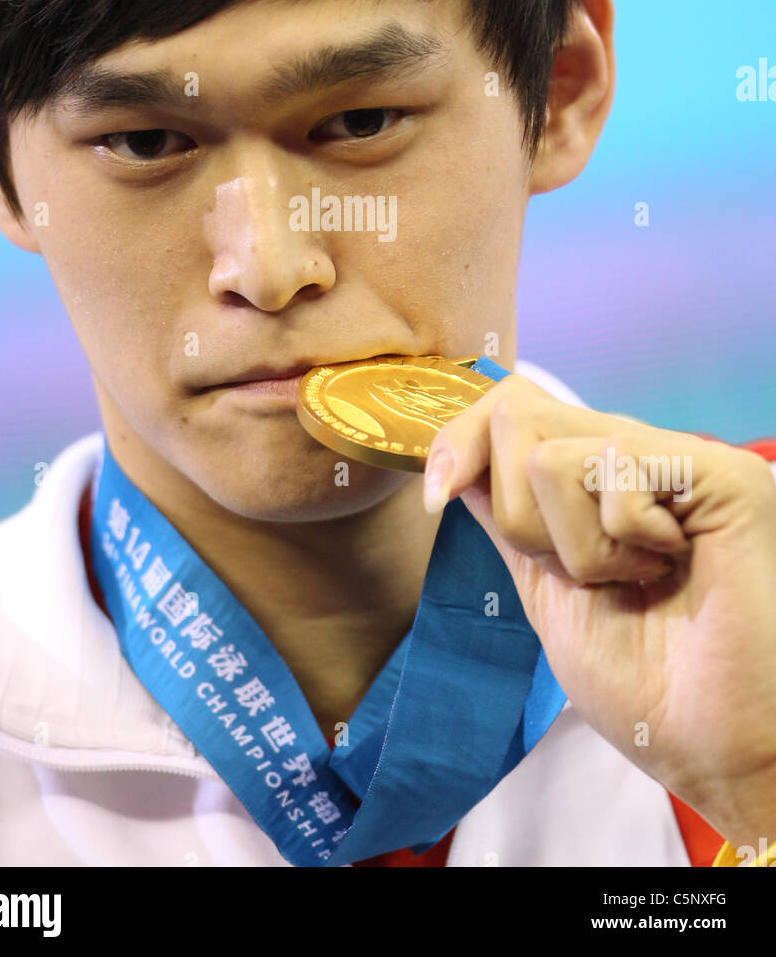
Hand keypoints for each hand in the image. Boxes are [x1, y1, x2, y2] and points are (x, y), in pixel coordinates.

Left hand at [422, 374, 775, 850]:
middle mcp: (636, 454)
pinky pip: (612, 467)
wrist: (714, 747)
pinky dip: (620, 539)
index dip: (458, 440)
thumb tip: (454, 461)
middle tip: (582, 575)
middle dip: (517, 517)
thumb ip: (507, 520)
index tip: (437, 498)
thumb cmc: (646, 686)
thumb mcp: (546, 591)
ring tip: (635, 579)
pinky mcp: (716, 472)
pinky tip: (671, 567)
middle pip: (514, 413)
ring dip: (573, 547)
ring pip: (547, 454)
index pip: (509, 406)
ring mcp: (677, 457)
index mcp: (597, 478)